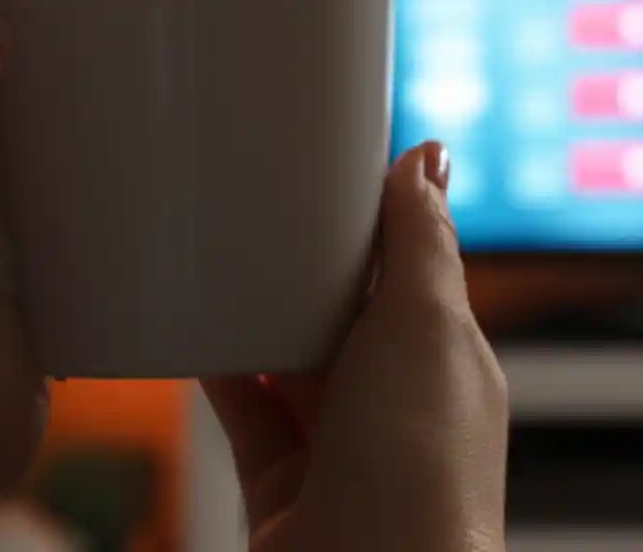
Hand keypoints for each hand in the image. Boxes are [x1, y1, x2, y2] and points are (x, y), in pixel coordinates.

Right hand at [203, 142, 508, 551]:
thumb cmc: (418, 464)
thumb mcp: (427, 326)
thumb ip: (422, 243)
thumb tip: (428, 158)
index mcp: (448, 356)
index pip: (414, 271)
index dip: (377, 223)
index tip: (329, 168)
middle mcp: (400, 400)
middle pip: (349, 316)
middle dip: (309, 269)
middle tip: (256, 208)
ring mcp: (343, 444)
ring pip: (294, 362)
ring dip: (261, 317)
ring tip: (217, 258)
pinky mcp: (284, 482)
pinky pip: (248, 412)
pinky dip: (222, 374)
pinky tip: (194, 334)